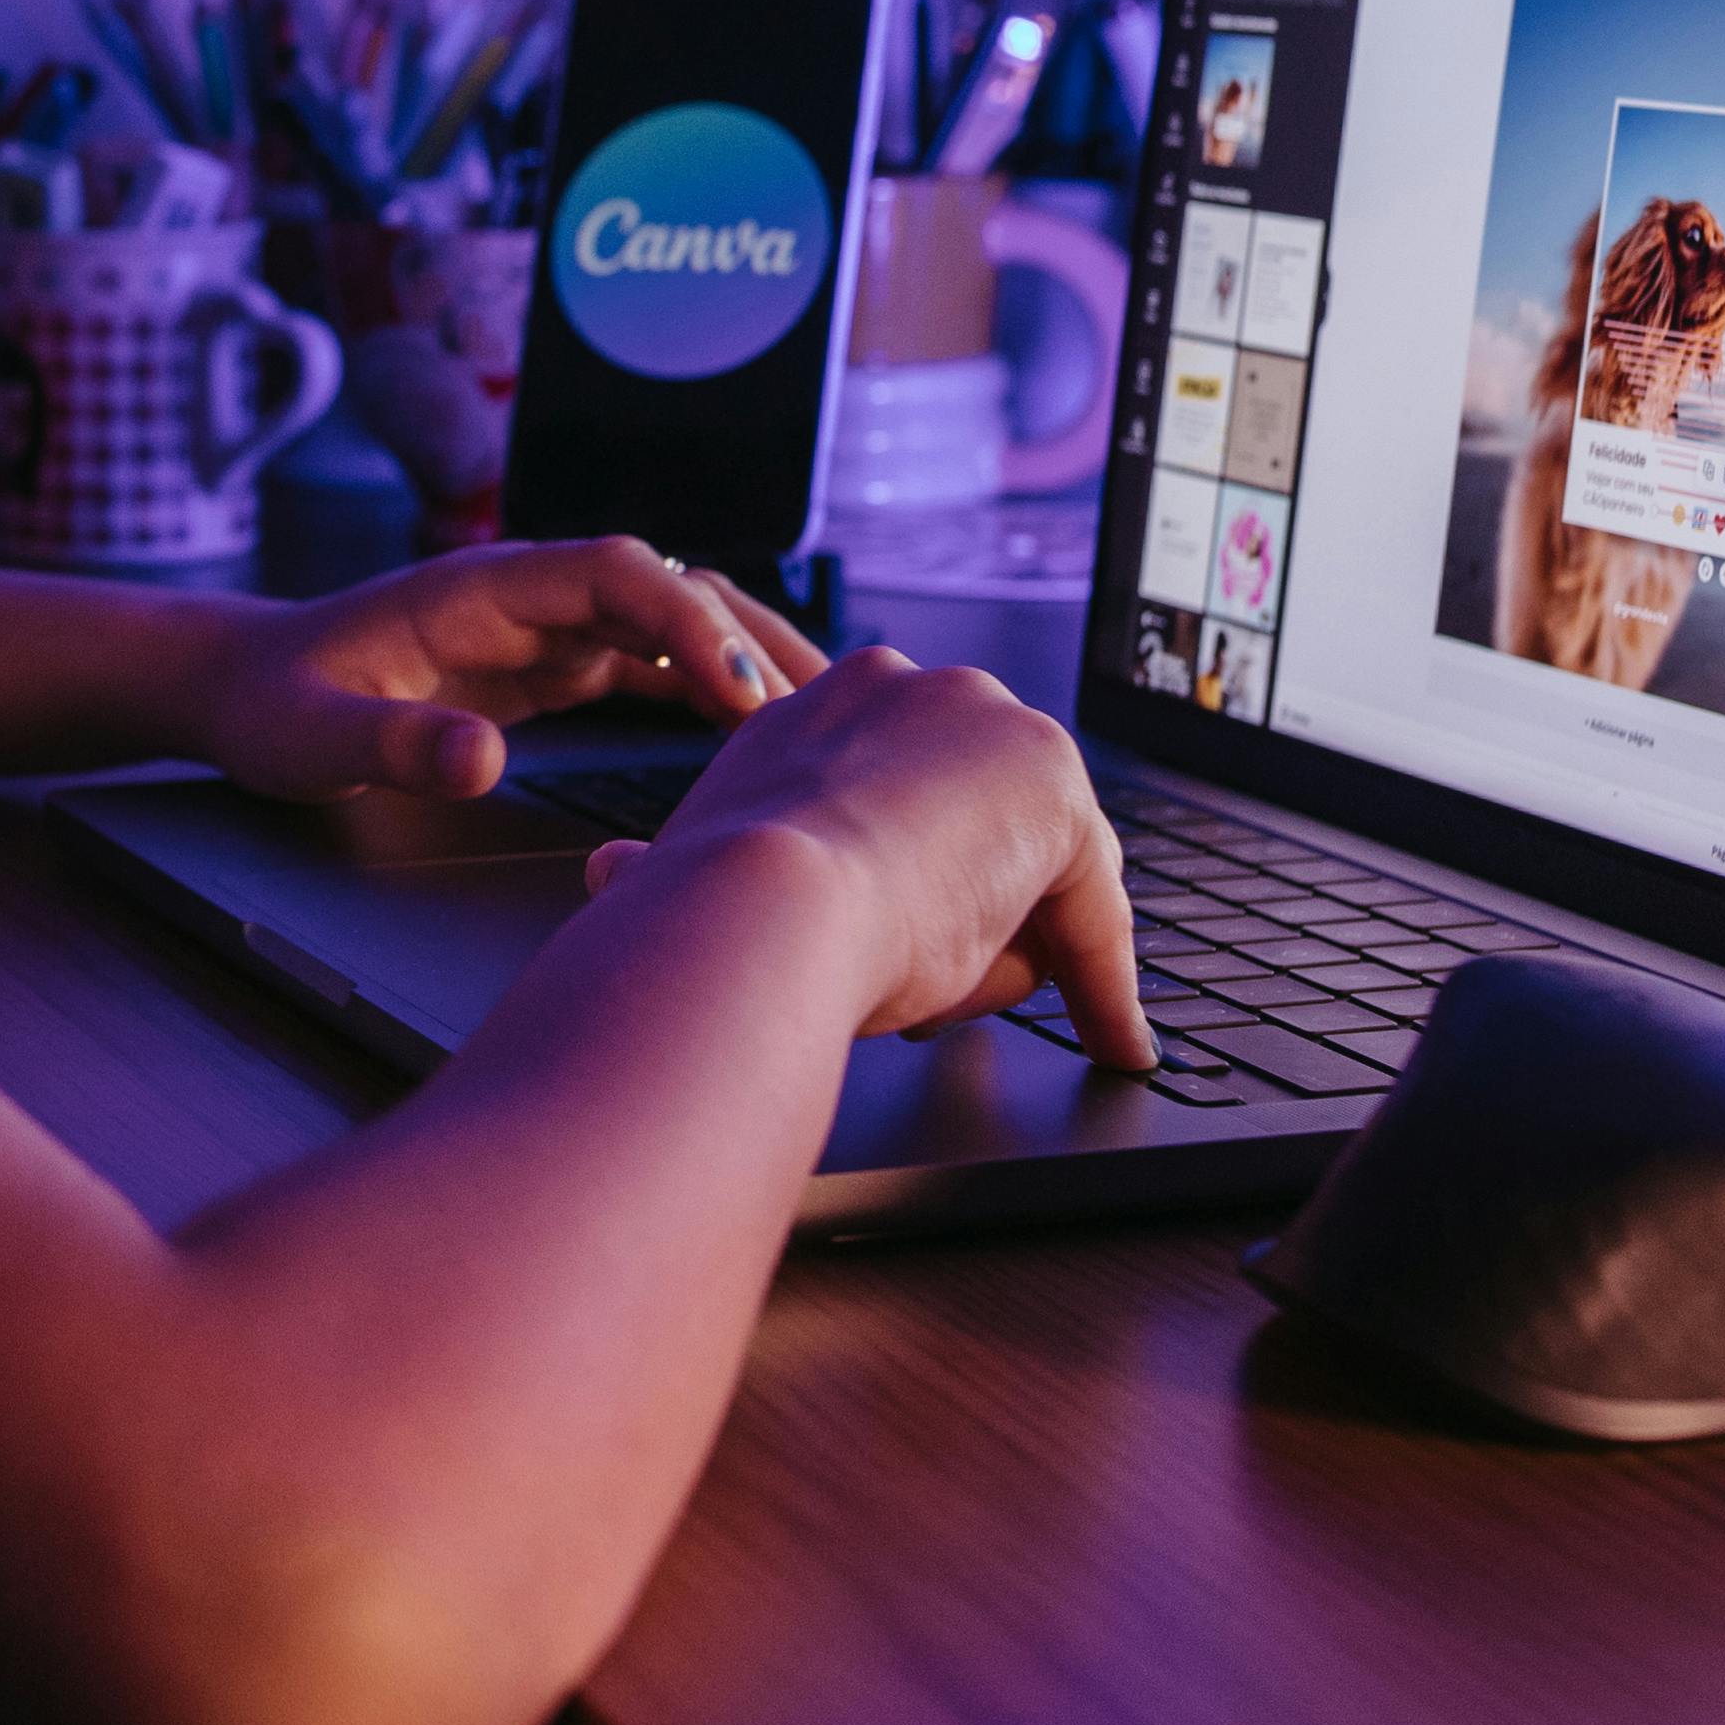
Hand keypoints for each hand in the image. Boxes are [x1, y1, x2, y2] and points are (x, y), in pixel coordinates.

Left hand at [191, 538, 826, 804]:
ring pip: (675, 622)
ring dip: (743, 661)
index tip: (738, 692)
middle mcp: (529, 592)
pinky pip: (651, 662)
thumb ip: (393, 747)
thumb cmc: (271, 707)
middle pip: (671, 588)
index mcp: (483, 586)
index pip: (619, 573)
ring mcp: (546, 624)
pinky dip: (709, 688)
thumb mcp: (313, 740)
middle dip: (748, 641)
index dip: (688, 621)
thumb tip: (484, 760)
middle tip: (816, 720)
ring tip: (815, 729)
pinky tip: (755, 735)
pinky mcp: (550, 662)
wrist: (239, 688)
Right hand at [583, 650, 1155, 1069]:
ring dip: (1021, 944)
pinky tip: (1109, 1036)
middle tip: (949, 997)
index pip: (903, 798)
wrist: (762, 905)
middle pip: (979, 822)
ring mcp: (986, 722)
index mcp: (818, 708)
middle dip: (978, 913)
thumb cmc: (715, 905)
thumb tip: (614, 871)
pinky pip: (1092, 901)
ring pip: (1033, 860)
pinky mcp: (1053, 785)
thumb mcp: (694, 871)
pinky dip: (1105, 977)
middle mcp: (907, 688)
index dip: (916, 877)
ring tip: (970, 1015)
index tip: (915, 934)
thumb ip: (671, 864)